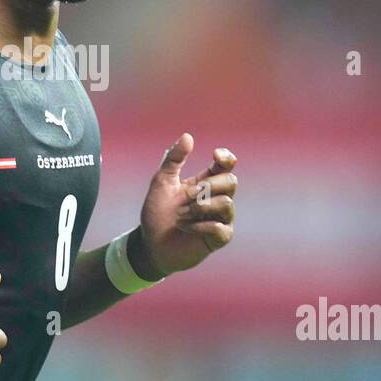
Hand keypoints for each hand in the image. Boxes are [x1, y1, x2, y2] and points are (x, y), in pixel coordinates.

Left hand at [135, 133, 236, 277]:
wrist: (150, 244)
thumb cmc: (157, 212)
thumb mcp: (161, 182)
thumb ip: (174, 159)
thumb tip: (188, 136)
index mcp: (206, 182)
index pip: (226, 166)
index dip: (226, 158)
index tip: (215, 155)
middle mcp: (217, 198)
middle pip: (231, 182)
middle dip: (208, 186)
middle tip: (187, 196)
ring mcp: (220, 218)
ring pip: (227, 204)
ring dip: (200, 208)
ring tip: (181, 215)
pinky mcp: (219, 238)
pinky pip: (220, 227)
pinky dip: (200, 226)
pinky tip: (184, 227)